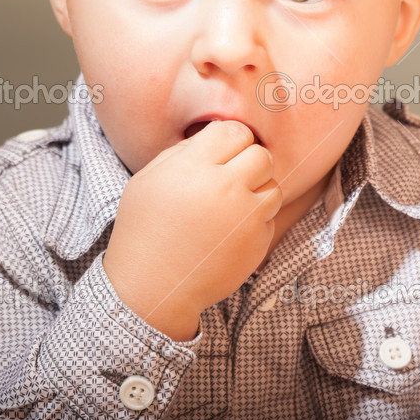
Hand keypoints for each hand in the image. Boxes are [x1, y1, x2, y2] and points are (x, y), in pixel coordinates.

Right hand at [103, 120, 281, 339]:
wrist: (153, 288)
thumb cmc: (146, 229)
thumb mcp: (149, 180)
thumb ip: (184, 152)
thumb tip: (214, 136)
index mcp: (195, 167)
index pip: (235, 131)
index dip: (230, 140)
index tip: (221, 154)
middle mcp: (225, 187)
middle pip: (262, 155)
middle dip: (249, 163)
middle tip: (230, 178)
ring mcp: (246, 216)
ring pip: (273, 186)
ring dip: (257, 191)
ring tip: (230, 206)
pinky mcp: (259, 242)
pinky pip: (270, 217)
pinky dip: (255, 221)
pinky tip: (229, 232)